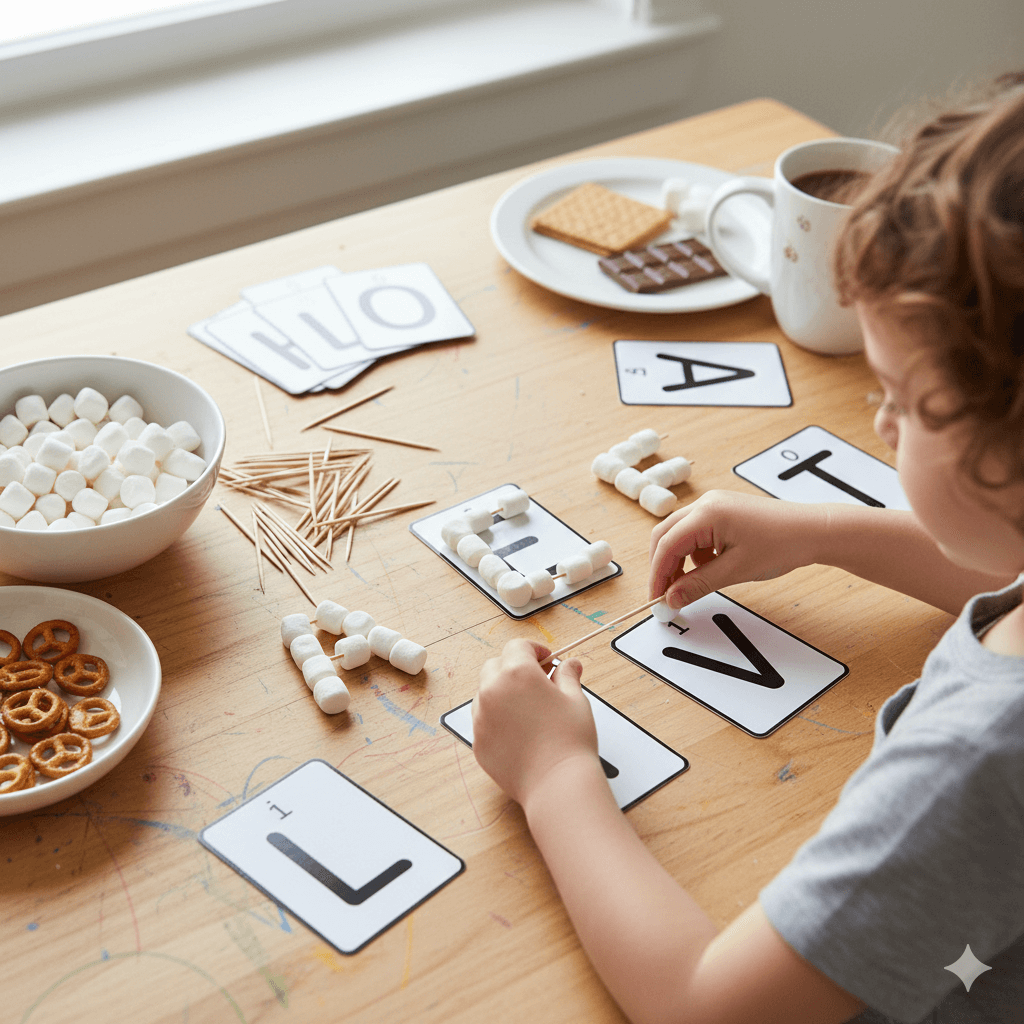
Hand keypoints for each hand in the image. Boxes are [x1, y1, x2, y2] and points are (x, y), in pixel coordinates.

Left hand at [471, 639, 598, 807]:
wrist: (557, 784)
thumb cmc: (569, 741)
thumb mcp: (576, 699)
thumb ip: (568, 676)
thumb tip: (570, 665)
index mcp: (517, 673)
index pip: (518, 647)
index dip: (535, 650)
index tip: (546, 659)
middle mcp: (492, 691)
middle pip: (496, 665)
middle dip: (515, 667)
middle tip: (538, 681)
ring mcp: (481, 718)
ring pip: (485, 692)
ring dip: (502, 691)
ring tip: (527, 707)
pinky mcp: (478, 741)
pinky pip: (483, 720)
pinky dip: (496, 718)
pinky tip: (519, 730)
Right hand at [649, 490, 822, 608]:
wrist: (814, 530)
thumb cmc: (782, 544)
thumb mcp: (735, 571)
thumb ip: (698, 584)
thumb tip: (672, 598)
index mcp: (707, 514)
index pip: (667, 545)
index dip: (658, 574)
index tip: (657, 598)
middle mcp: (706, 503)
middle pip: (666, 535)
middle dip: (663, 566)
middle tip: (666, 594)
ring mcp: (715, 504)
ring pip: (680, 533)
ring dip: (679, 560)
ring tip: (690, 584)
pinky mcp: (724, 510)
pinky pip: (697, 531)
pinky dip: (696, 552)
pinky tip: (711, 568)